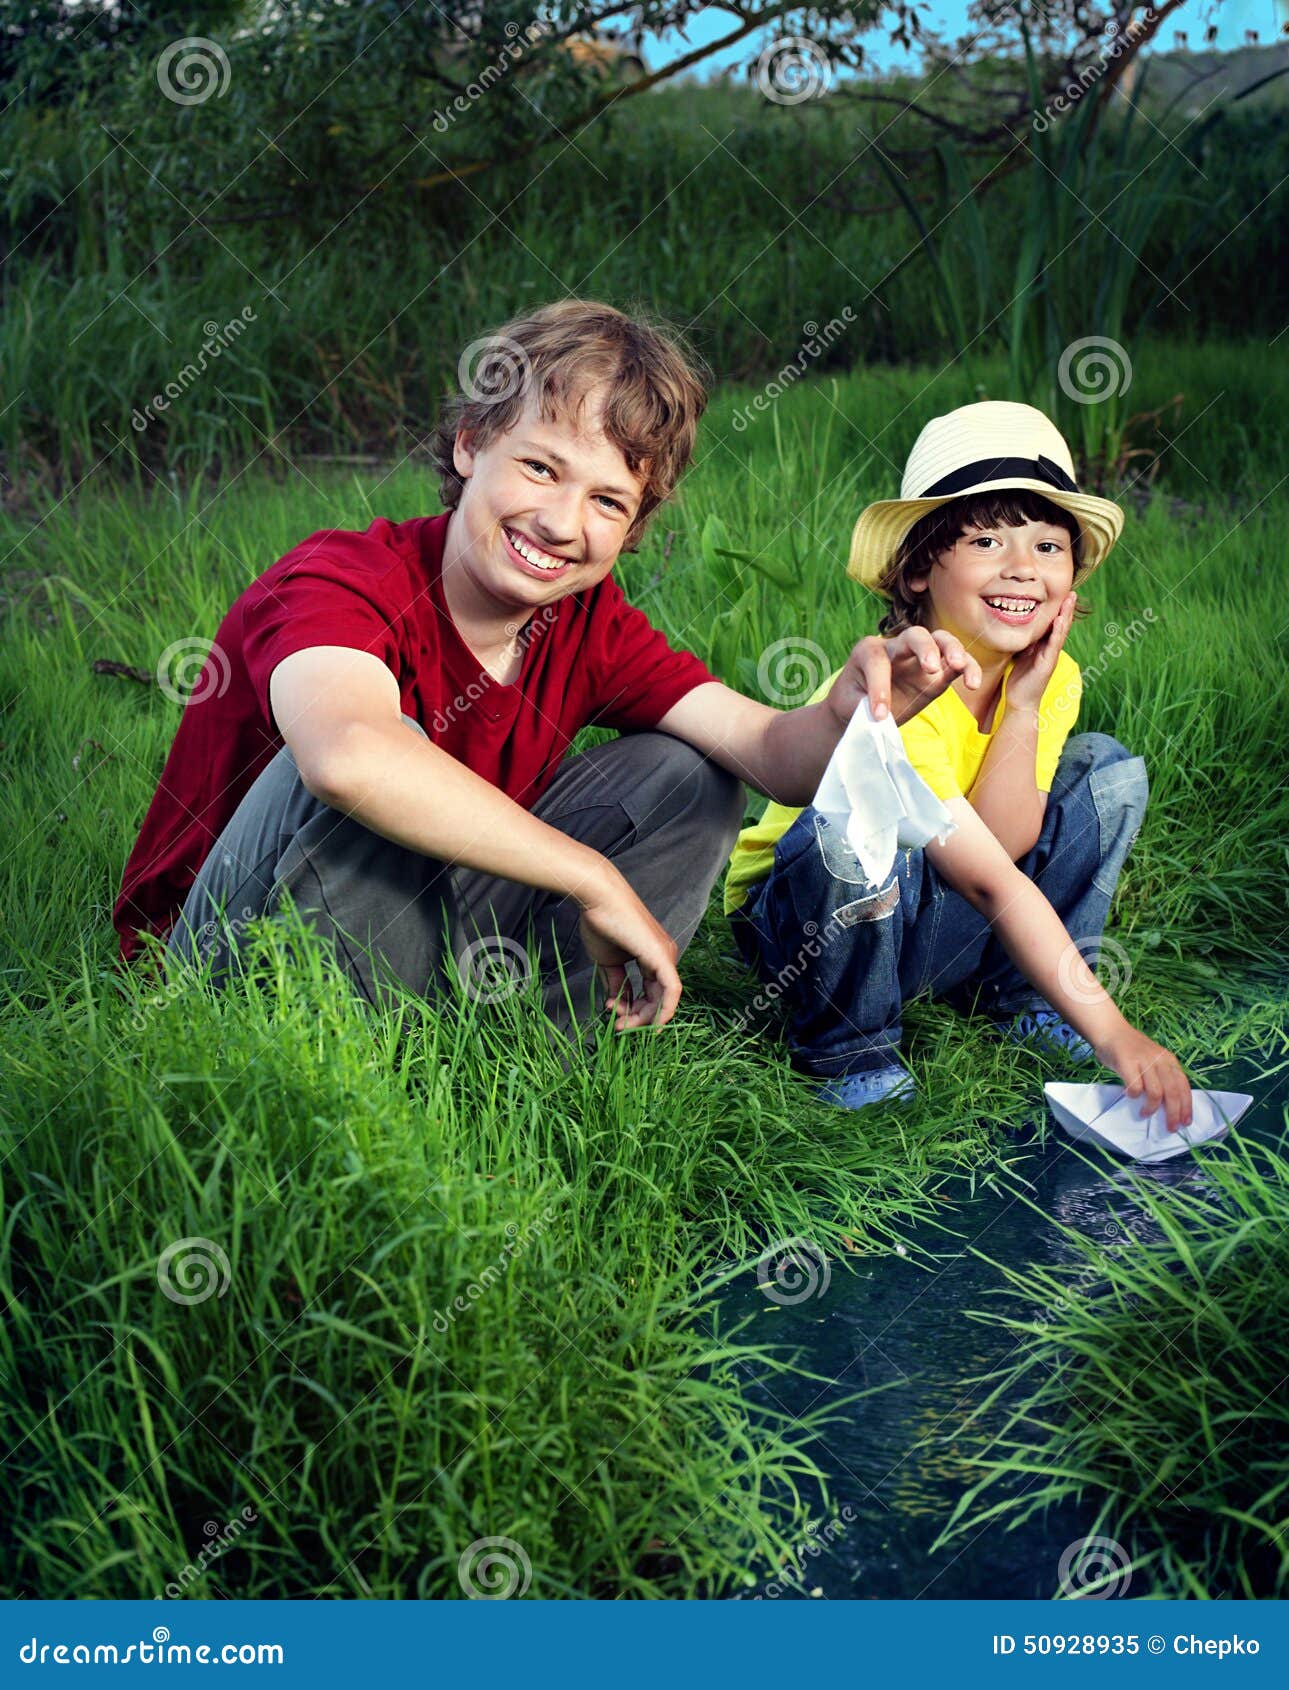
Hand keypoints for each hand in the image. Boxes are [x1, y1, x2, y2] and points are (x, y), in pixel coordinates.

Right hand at [577, 865, 681, 1031]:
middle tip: (619, 1027)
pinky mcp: (662, 957)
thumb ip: (616, 982)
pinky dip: (664, 1009)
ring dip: (643, 1017)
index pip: (651, 992)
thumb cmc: (602, 923)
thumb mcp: (609, 961)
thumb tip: (617, 1003)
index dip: (636, 1011)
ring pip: (664, 998)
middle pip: (658, 998)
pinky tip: (651, 1023)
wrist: (599, 899)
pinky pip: (672, 990)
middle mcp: (664, 957)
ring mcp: (665, 956)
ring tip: (621, 1022)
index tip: (616, 1020)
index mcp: (653, 957)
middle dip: (638, 1017)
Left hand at [826, 628, 981, 730]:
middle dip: (924, 647)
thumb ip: (865, 706)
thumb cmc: (852, 701)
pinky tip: (973, 682)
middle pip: (914, 635)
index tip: (880, 715)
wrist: (859, 706)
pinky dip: (968, 668)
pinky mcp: (937, 673)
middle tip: (930, 667)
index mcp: (869, 650)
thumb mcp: (849, 704)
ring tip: (958, 666)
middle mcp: (896, 648)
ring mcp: (919, 658)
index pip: (878, 660)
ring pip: (941, 640)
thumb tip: (885, 717)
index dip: (879, 687)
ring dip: (952, 650)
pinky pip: (957, 664)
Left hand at [1005, 591, 1075, 711]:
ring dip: (1065, 616)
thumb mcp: (1021, 657)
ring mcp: (1051, 657)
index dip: (1058, 610)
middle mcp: (1050, 651)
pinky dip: (1057, 632)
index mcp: (1044, 648)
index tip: (1061, 594)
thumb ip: (1025, 645)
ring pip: (1060, 633)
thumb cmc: (1021, 681)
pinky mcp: (1047, 665)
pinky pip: (1053, 646)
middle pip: (1061, 626)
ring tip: (1070, 600)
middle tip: (1072, 592)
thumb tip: (1022, 632)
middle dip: (1066, 609)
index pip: (1053, 625)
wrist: (1021, 702)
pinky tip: (1060, 621)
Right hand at [1096, 1025, 1192, 1130]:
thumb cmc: (1131, 1050)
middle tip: (1171, 1127)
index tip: (1185, 1122)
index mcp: (1169, 1060)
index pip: (1184, 1086)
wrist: (1111, 1030)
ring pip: (1156, 1092)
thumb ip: (1162, 1076)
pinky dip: (1134, 1096)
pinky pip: (1135, 1087)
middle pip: (1173, 1092)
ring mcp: (1144, 1061)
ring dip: (1152, 1108)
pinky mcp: (1127, 1062)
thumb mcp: (1153, 1060)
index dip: (1186, 1106)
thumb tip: (1170, 1105)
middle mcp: (1160, 1060)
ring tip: (1145, 1114)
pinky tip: (1130, 1097)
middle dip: (1174, 1113)